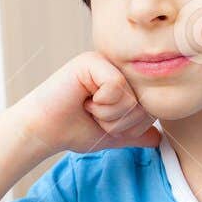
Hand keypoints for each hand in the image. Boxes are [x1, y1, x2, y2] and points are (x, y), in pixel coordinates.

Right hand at [10, 52, 160, 157]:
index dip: (131, 126)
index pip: (151, 107)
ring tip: (88, 107)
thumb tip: (159, 139)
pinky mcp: (92, 61)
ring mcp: (106, 62)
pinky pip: (117, 87)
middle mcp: (118, 67)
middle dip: (120, 123)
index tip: (105, 124)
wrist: (42, 132)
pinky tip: (83, 100)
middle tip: (95, 115)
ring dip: (108, 115)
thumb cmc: (72, 130)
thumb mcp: (111, 134)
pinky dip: (101, 104)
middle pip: (145, 103)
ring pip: (132, 98)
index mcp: (124, 81)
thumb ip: (135, 134)